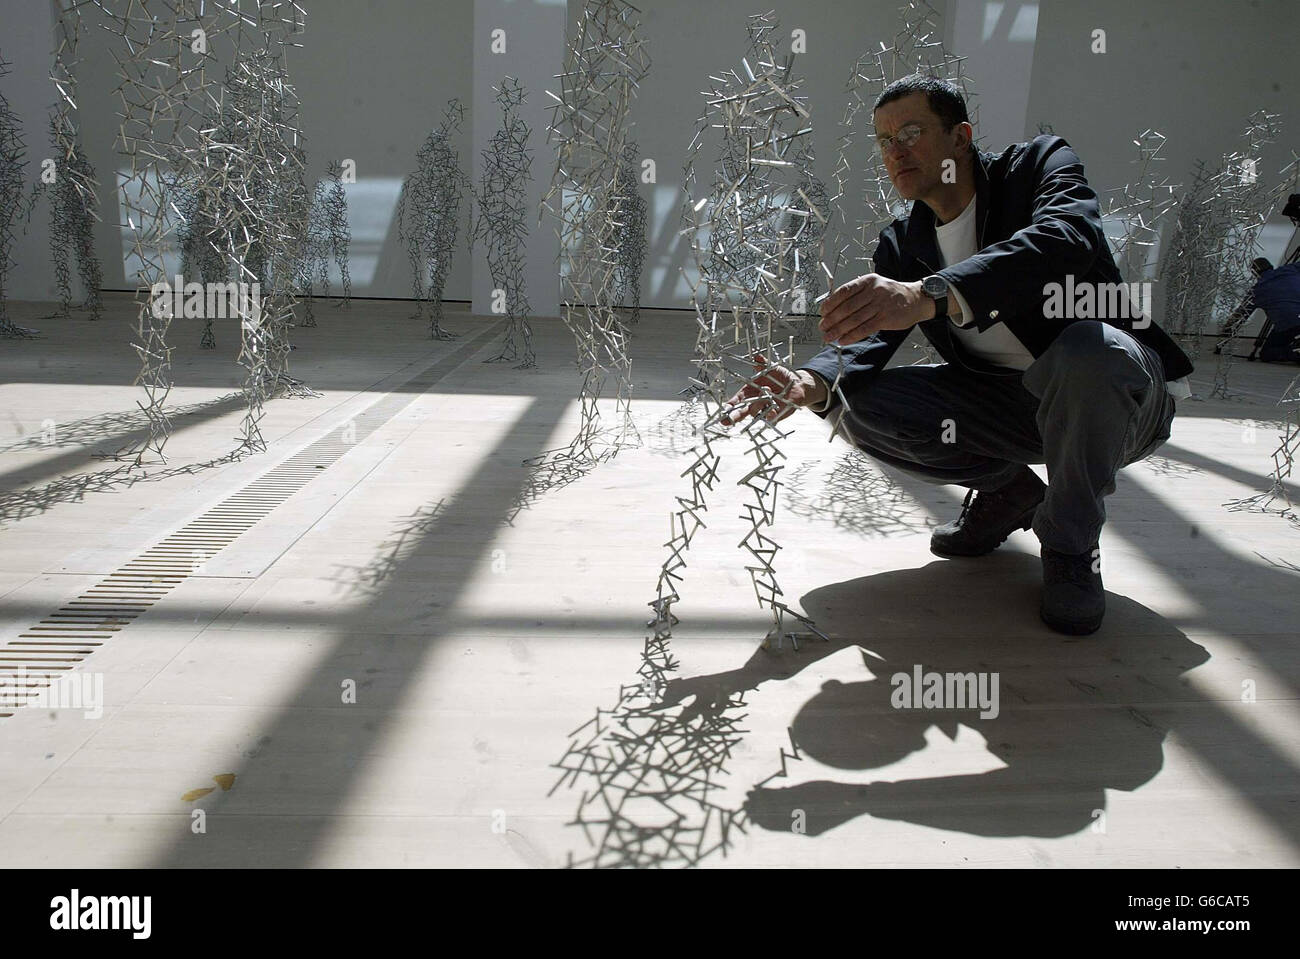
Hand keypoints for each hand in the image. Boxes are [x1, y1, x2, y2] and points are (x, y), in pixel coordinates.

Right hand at [719, 353, 826, 426]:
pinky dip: (769, 415)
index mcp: (748, 393)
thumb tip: (757, 357)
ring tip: (763, 396)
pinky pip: (770, 418)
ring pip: (755, 412)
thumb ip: (762, 364)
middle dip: (733, 416)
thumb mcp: (770, 368)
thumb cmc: (781, 376)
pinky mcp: (774, 415)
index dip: (729, 406)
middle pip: (741, 412)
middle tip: (725, 422)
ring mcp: (763, 410)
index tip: (725, 409)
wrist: (796, 384)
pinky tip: (771, 413)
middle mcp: (754, 403)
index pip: (736, 401)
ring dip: (756, 406)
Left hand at [819, 273, 933, 345]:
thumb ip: (856, 294)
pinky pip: (865, 329)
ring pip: (854, 319)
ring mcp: (880, 305)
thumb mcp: (874, 285)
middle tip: (822, 327)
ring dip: (838, 330)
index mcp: (867, 281)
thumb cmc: (891, 294)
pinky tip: (843, 340)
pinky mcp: (886, 319)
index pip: (844, 291)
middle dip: (831, 319)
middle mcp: (873, 291)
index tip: (822, 312)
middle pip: (847, 307)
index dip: (831, 303)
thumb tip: (833, 308)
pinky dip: (852, 336)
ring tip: (829, 336)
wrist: (915, 299)